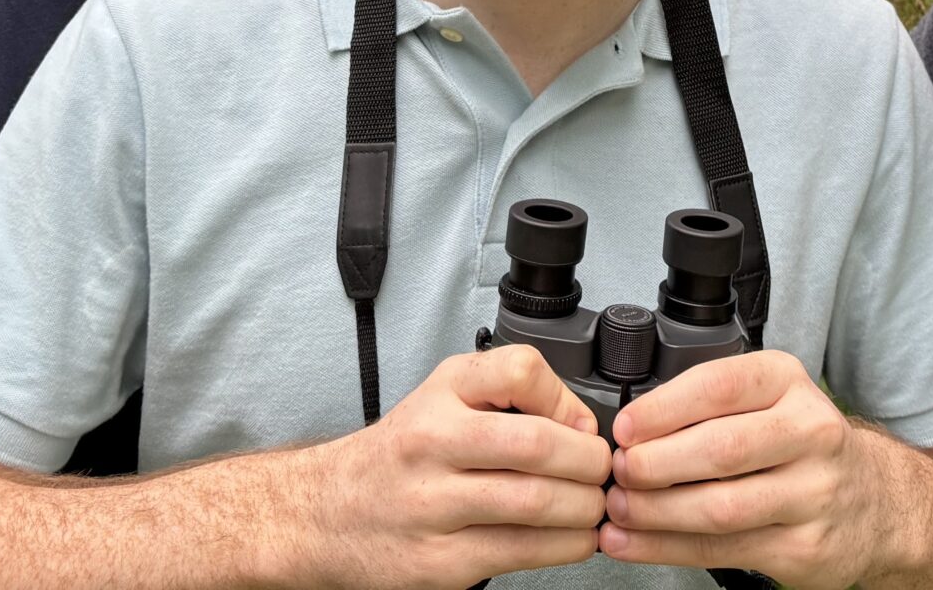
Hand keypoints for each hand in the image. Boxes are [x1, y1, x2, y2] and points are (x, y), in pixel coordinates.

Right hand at [298, 345, 611, 589]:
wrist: (328, 513)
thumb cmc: (400, 454)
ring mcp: (433, 505)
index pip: (520, 371)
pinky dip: (564, 546)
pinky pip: (519, 552)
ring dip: (583, 509)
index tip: (582, 424)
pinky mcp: (440, 561)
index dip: (567, 400)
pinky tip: (573, 538)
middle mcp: (432, 442)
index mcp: (441, 393)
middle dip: (589, 463)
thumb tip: (580, 424)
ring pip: (534, 503)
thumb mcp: (444, 396)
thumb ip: (508, 394)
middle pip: (536, 444)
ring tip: (593, 507)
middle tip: (603, 471)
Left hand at [599, 350, 910, 588]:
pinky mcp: (804, 548)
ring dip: (655, 512)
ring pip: (720, 507)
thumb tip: (633, 427)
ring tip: (619, 509)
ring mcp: (812, 494)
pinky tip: (634, 542)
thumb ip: (711, 405)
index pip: (720, 387)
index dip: (663, 409)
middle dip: (654, 464)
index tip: (624, 428)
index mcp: (789, 383)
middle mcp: (809, 433)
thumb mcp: (769, 399)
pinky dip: (667, 548)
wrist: (874, 502)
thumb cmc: (801, 445)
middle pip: (720, 450)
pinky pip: (723, 551)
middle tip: (617, 472)